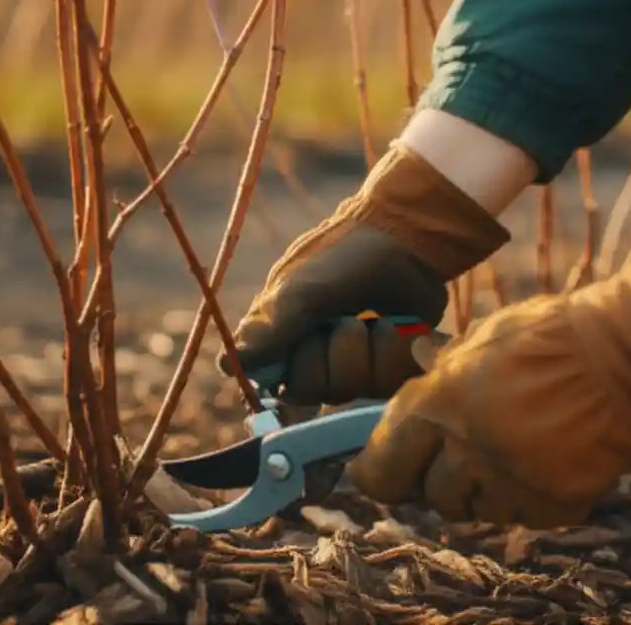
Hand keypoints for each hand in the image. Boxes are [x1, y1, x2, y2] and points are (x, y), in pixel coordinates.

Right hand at [218, 141, 510, 403]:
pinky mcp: (391, 367)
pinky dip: (398, 352)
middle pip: (315, 391)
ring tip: (377, 320)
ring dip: (371, 349)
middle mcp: (314, 358)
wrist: (405, 237)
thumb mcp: (301, 289)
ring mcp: (355, 365)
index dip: (293, 375)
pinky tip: (401, 328)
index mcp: (282, 339)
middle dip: (336, 354)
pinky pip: (392, 384)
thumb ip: (268, 330)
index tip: (308, 347)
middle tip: (344, 320)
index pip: (274, 387)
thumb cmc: (344, 255)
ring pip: (356, 389)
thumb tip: (225, 366)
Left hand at [346, 252, 630, 527]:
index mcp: (437, 407)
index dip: (381, 473)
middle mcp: (467, 451)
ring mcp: (512, 483)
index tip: (385, 470)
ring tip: (513, 447)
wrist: (624, 352)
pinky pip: (523, 516)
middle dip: (439, 478)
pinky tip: (545, 459)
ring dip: (485, 488)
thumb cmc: (548, 334)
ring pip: (478, 510)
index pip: (380, 473)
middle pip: (431, 497)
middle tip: (462, 453)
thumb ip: (441, 368)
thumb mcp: (479, 338)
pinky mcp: (555, 504)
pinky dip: (529, 497)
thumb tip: (414, 364)